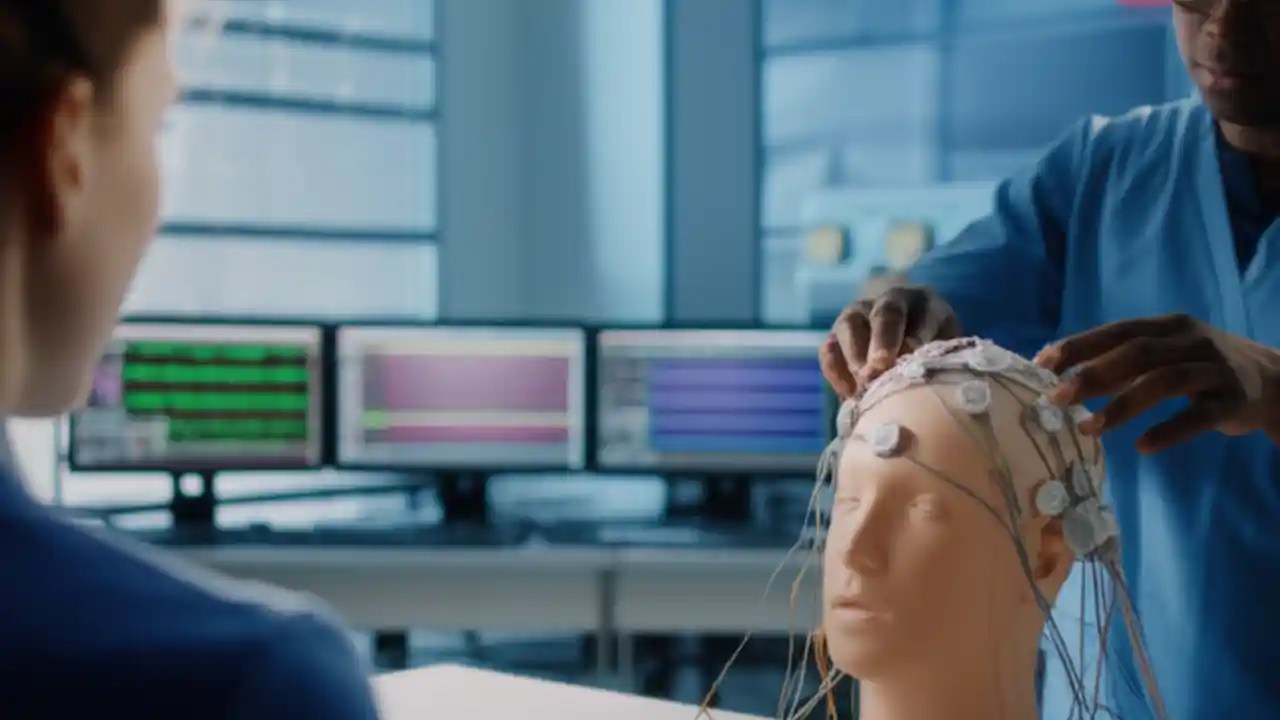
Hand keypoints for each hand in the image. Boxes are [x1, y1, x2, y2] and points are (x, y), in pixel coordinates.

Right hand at [820, 285, 962, 397]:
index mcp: (924, 303)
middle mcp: (888, 302)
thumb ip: (941, 358)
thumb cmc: (936, 353)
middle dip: (882, 340)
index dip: (916, 332)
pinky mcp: (837, 337)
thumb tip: (930, 380)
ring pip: (849, 325)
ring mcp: (858, 316)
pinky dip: (835, 368)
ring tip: (864, 384)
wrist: (910, 347)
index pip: (922, 312)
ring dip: (855, 355)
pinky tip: (849, 391)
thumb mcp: (947, 350)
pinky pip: (829, 349)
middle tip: (879, 368)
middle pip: (883, 313)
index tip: (914, 352)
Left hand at [1033, 313, 1279, 452]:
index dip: (1080, 345)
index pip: (1118, 331)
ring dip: (1123, 405)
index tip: (1042, 364)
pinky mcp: (1234, 401)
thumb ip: (1122, 360)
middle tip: (1056, 399)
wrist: (1274, 382)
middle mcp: (1192, 341)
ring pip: (1165, 382)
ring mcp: (1215, 370)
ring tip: (1090, 429)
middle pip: (1137, 353)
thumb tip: (1061, 375)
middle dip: (1092, 375)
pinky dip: (1169, 430)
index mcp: (1169, 326)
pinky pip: (1199, 416)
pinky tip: (1142, 446)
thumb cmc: (1201, 368)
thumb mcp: (1167, 353)